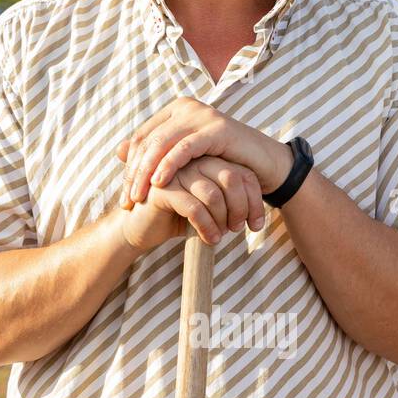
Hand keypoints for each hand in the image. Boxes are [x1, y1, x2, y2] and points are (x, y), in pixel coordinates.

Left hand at [116, 97, 292, 206]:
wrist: (264, 166)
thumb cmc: (223, 163)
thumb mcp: (186, 159)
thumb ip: (156, 153)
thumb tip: (119, 151)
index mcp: (175, 111)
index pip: (142, 138)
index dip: (130, 166)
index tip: (124, 194)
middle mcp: (185, 108)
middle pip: (148, 140)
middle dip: (135, 173)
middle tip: (127, 200)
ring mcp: (201, 115)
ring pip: (162, 143)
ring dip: (146, 173)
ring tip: (138, 196)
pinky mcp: (216, 129)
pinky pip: (185, 147)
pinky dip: (169, 165)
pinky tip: (158, 182)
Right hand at [119, 156, 266, 250]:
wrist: (139, 228)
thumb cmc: (177, 218)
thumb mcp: (207, 209)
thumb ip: (228, 202)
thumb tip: (258, 217)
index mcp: (204, 158)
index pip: (243, 173)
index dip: (254, 200)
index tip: (256, 225)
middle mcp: (191, 160)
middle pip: (231, 178)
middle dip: (240, 208)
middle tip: (237, 229)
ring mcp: (174, 171)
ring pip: (214, 194)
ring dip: (223, 220)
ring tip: (221, 235)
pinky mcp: (161, 189)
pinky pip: (194, 208)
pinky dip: (207, 227)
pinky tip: (209, 238)